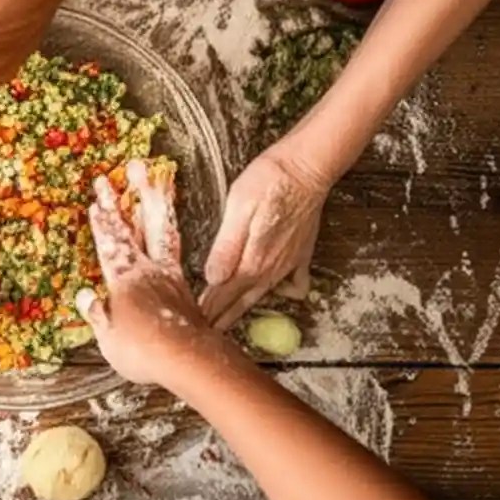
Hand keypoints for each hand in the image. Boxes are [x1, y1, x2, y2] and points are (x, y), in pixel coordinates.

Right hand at [76, 160, 221, 385]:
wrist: (190, 359)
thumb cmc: (143, 350)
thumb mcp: (109, 337)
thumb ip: (97, 313)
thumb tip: (85, 295)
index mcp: (125, 280)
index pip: (111, 244)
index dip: (104, 222)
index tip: (98, 199)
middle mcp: (148, 271)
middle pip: (138, 227)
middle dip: (130, 198)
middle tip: (130, 168)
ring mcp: (169, 277)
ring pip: (162, 231)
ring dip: (158, 204)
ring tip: (158, 180)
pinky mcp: (183, 288)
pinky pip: (175, 249)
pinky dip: (171, 231)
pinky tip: (168, 227)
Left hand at [199, 143, 331, 329]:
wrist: (307, 167)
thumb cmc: (269, 180)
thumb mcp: (238, 207)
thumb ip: (227, 246)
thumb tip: (213, 278)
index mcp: (252, 259)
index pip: (223, 291)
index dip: (207, 308)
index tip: (191, 321)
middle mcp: (271, 268)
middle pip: (240, 299)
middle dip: (221, 317)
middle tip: (205, 332)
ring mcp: (288, 263)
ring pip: (261, 295)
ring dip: (243, 309)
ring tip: (230, 320)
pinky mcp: (301, 253)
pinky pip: (293, 284)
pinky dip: (283, 293)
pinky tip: (275, 291)